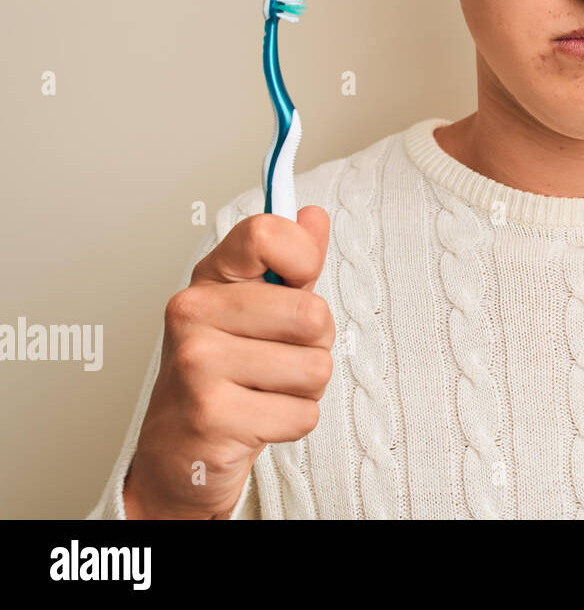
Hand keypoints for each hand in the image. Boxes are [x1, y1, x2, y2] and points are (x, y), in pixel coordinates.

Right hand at [123, 207, 332, 518]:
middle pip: (313, 313)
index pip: (266, 234)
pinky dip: (293, 424)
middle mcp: (193, 314)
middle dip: (315, 345)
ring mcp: (198, 364)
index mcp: (209, 279)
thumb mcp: (256, 310)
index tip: (299, 281)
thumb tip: (313, 217)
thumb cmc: (223, 376)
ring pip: (316, 368)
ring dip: (305, 389)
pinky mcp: (212, 415)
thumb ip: (291, 264)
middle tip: (278, 360)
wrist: (177, 456)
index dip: (303, 257)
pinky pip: (303, 414)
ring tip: (265, 392)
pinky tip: (257, 420)